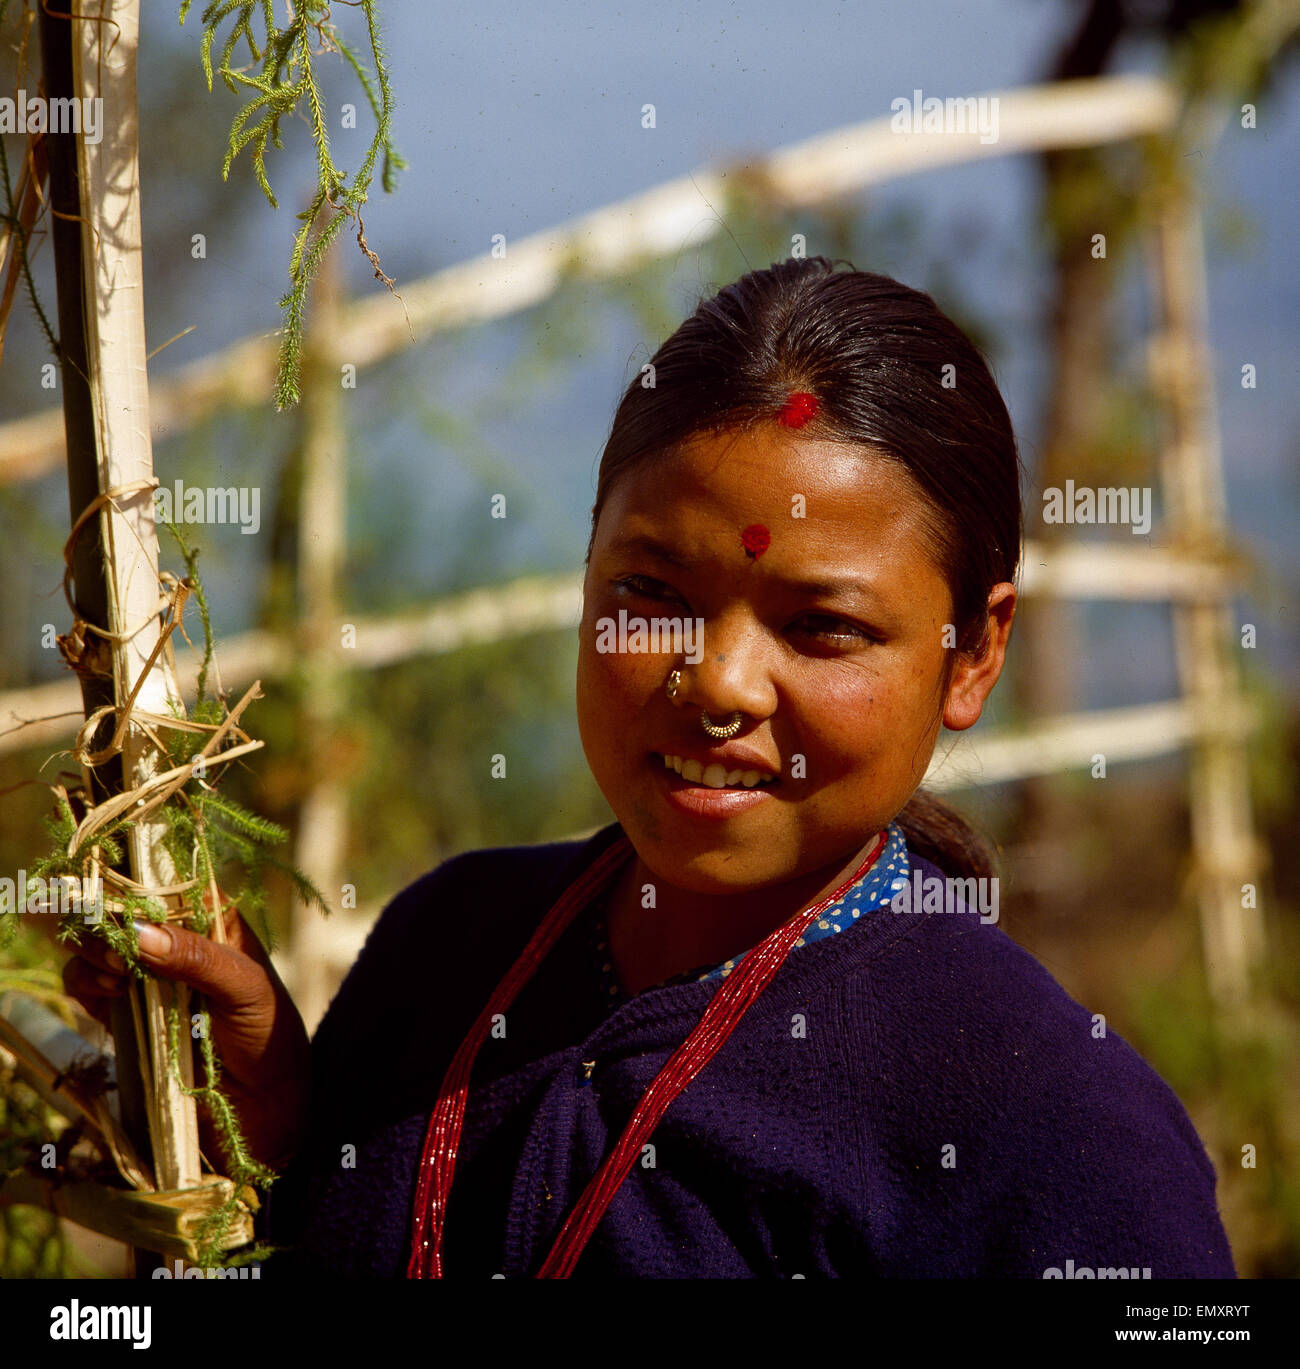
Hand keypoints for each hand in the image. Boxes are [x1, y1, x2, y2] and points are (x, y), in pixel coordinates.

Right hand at [61, 900, 310, 1174]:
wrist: (262, 1109)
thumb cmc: (269, 1036)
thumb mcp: (246, 990)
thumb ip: (199, 960)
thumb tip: (141, 933)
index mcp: (215, 921)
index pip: (169, 882)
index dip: (140, 882)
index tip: (125, 898)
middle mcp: (178, 941)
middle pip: (125, 911)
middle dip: (111, 920)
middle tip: (117, 947)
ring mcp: (149, 976)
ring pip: (100, 944)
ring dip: (96, 951)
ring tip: (116, 974)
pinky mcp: (125, 1012)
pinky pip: (88, 983)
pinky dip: (85, 981)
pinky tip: (107, 991)